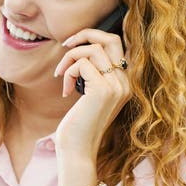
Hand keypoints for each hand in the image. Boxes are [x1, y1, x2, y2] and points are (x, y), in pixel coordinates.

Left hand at [53, 28, 130, 159]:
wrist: (77, 151)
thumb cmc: (78, 127)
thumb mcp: (88, 97)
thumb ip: (92, 75)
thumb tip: (80, 50)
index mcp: (124, 83)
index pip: (117, 45)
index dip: (94, 38)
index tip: (72, 46)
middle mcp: (125, 83)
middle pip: (111, 38)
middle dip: (85, 34)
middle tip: (65, 45)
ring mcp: (116, 86)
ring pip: (92, 49)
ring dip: (69, 58)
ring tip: (60, 76)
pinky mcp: (102, 89)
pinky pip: (81, 64)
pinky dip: (68, 73)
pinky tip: (66, 92)